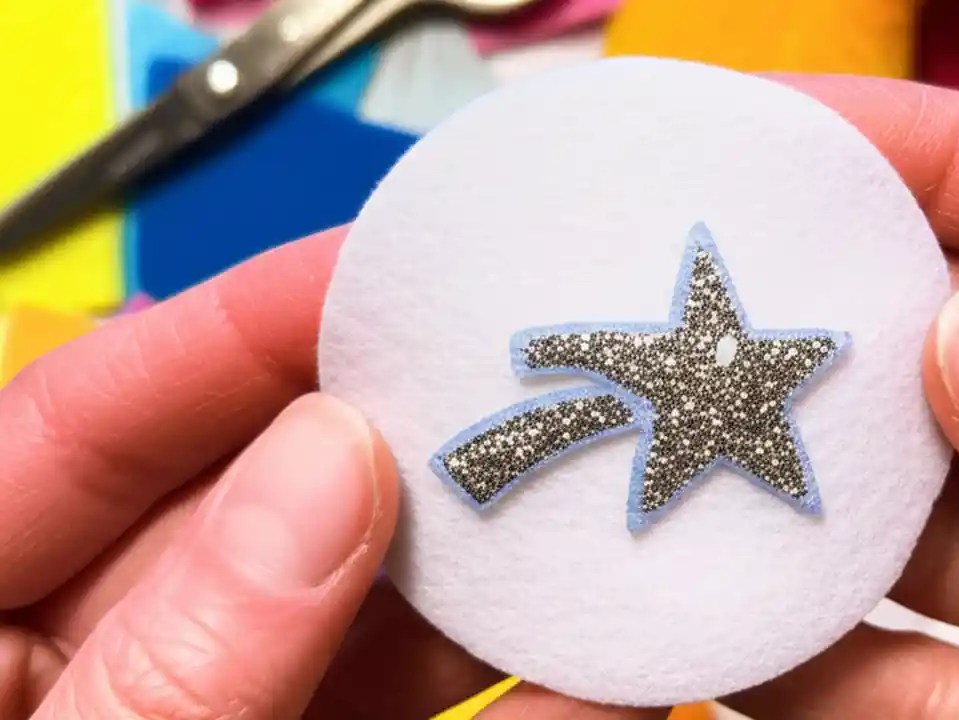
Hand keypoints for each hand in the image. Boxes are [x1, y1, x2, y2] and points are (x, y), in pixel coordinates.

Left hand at [0, 229, 662, 718]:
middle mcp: (108, 654)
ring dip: (489, 578)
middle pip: (260, 506)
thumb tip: (326, 466)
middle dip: (395, 443)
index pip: (90, 424)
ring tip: (594, 506)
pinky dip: (529, 709)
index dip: (228, 330)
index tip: (367, 267)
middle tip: (513, 370)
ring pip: (368, 617)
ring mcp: (235, 712)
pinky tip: (609, 674)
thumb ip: (182, 650)